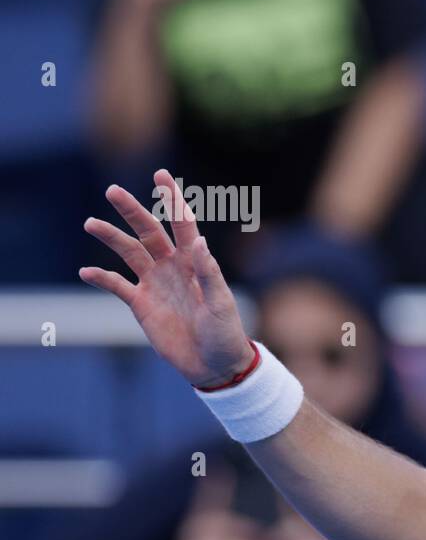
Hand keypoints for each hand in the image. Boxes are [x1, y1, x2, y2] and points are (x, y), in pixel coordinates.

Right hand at [80, 169, 253, 388]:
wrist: (214, 365)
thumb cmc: (225, 332)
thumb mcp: (221, 303)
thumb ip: (209, 273)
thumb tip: (200, 241)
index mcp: (196, 261)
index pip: (183, 223)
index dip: (172, 198)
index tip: (161, 174)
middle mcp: (173, 266)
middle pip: (149, 232)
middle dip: (132, 211)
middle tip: (113, 191)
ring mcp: (156, 283)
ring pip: (129, 252)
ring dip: (111, 238)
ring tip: (91, 223)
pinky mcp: (142, 304)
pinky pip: (117, 286)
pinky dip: (102, 278)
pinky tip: (86, 273)